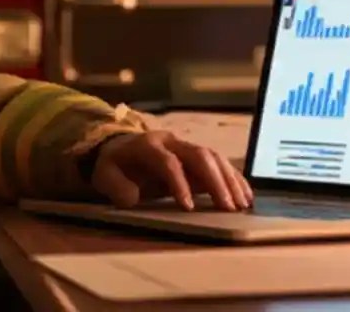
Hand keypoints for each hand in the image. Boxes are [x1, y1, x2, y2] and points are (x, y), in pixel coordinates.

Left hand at [90, 131, 252, 211]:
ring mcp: (185, 146)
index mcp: (147, 145)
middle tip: (228, 207)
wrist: (119, 148)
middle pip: (199, 155)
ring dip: (229, 180)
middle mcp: (171, 141)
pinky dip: (233, 179)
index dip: (179, 183)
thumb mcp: (104, 176)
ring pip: (213, 157)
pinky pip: (219, 163)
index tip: (189, 207)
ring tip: (242, 204)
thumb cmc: (114, 165)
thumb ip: (116, 187)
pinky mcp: (196, 155)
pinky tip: (245, 196)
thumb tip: (133, 198)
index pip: (168, 162)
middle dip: (215, 181)